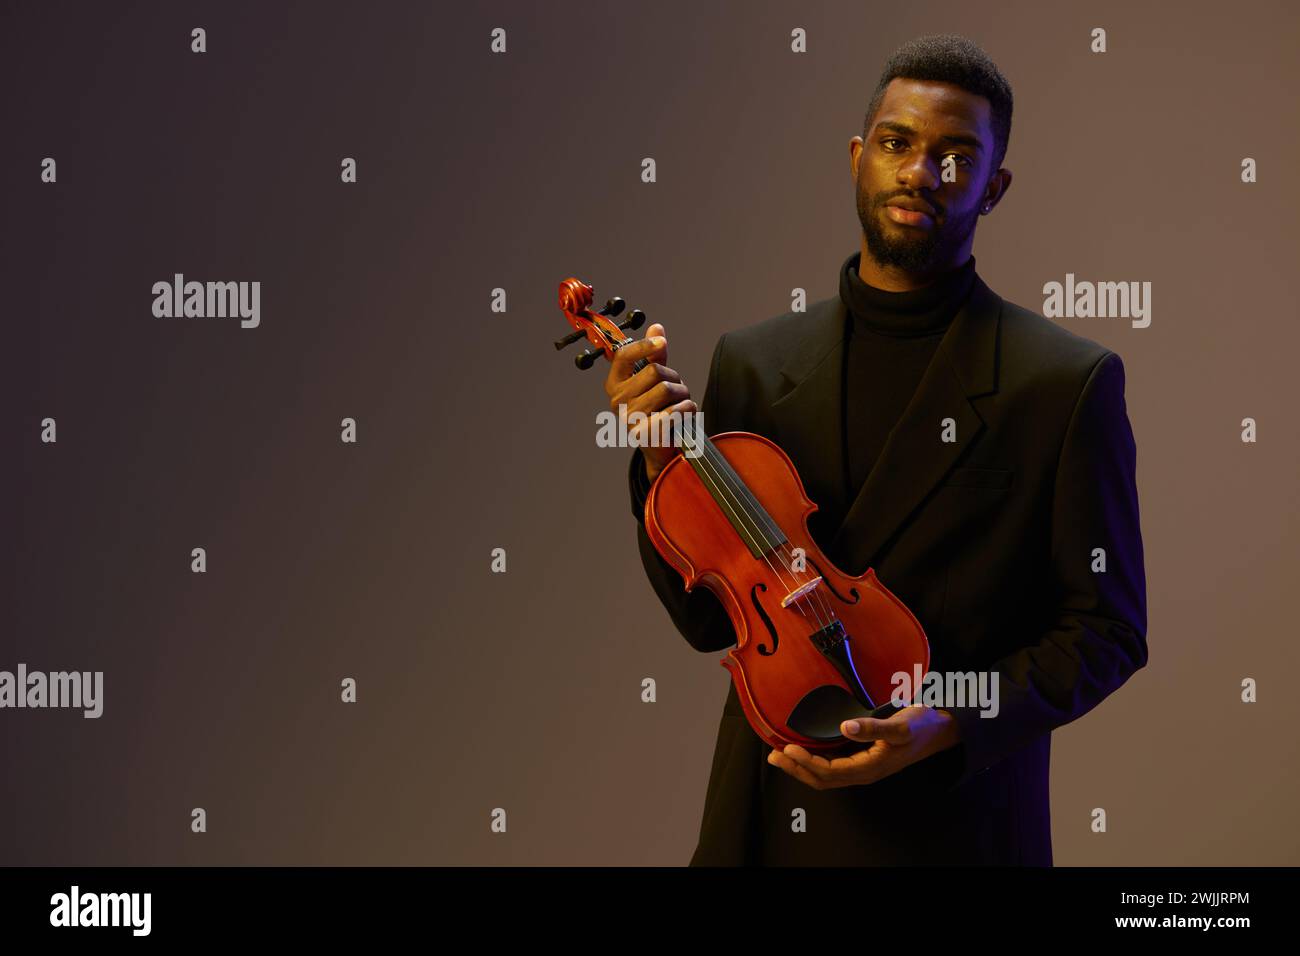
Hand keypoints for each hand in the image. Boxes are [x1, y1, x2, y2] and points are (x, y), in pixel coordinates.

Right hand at [603, 322, 695, 483]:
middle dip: (675, 378)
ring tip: (681, 405)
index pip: (623, 356)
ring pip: (667, 389)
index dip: (643, 346)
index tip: (662, 342)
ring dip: (684, 396)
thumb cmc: (659, 410)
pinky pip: (674, 411)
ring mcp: (628, 417)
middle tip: (678, 392)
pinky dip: (687, 411)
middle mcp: (617, 400)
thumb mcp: (656, 380)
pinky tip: (685, 416)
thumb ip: (655, 355)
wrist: (662, 447)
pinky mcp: (644, 434)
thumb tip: (656, 328)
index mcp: (615, 383)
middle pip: (654, 371)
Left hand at [767, 706, 961, 788]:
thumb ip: (872, 728)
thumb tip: (845, 727)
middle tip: (774, 755)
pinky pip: (832, 768)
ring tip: (780, 756)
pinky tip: (803, 752)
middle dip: (796, 769)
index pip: (830, 771)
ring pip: (825, 775)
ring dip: (801, 768)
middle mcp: (864, 772)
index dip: (806, 763)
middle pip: (822, 779)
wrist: (938, 731)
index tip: (788, 749)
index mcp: (870, 767)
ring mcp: (863, 768)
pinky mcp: (863, 761)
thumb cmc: (919, 726)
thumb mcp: (898, 725)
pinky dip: (813, 762)